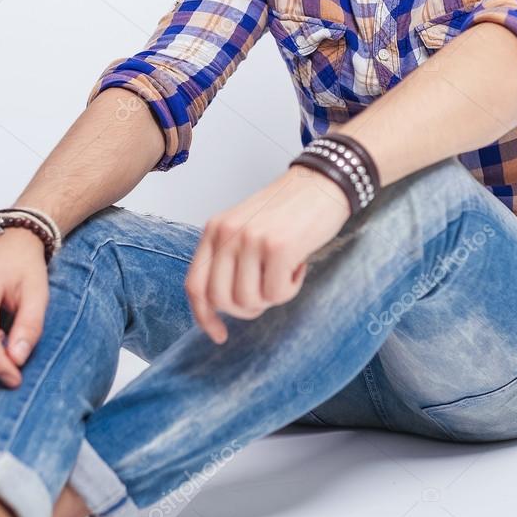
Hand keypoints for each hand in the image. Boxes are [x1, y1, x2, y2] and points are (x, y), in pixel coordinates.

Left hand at [185, 165, 352, 343]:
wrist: (321, 183)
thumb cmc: (287, 211)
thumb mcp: (244, 227)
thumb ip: (228, 258)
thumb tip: (224, 305)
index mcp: (214, 230)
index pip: (195, 285)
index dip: (204, 317)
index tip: (220, 334)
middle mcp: (226, 233)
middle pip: (221, 300)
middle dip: (246, 309)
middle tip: (268, 291)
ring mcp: (250, 240)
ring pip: (249, 301)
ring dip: (272, 297)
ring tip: (285, 272)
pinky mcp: (277, 247)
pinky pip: (277, 294)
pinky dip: (291, 288)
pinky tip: (299, 264)